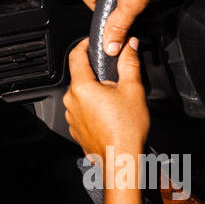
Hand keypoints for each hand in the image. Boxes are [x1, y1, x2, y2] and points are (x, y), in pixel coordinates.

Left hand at [63, 38, 149, 168]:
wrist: (122, 160)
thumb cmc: (127, 129)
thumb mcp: (133, 90)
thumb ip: (129, 63)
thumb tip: (128, 45)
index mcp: (81, 87)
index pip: (75, 56)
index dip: (84, 45)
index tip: (90, 42)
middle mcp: (71, 101)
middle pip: (80, 77)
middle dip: (96, 74)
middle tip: (115, 77)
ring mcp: (72, 117)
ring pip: (82, 96)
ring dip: (95, 93)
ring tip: (116, 100)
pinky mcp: (76, 130)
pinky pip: (83, 112)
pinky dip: (94, 109)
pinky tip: (110, 115)